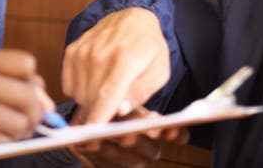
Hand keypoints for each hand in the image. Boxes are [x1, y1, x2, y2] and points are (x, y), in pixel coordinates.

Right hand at [0, 49, 52, 149]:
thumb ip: (18, 83)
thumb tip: (47, 105)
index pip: (26, 63)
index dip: (31, 79)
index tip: (23, 87)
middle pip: (27, 94)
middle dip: (35, 110)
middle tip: (29, 116)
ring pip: (21, 122)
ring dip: (22, 129)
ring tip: (10, 127)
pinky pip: (6, 141)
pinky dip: (8, 142)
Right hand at [62, 7, 169, 123]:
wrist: (132, 17)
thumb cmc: (148, 48)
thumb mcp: (158, 72)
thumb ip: (140, 93)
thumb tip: (120, 111)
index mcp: (126, 58)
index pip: (108, 93)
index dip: (100, 117)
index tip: (92, 135)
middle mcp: (100, 53)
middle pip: (91, 99)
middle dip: (102, 111)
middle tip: (116, 106)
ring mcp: (82, 51)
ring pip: (78, 95)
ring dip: (91, 100)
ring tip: (108, 88)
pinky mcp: (71, 51)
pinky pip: (68, 86)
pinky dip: (80, 90)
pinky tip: (95, 80)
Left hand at [70, 109, 188, 167]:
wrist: (88, 121)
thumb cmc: (110, 108)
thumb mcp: (119, 101)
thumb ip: (124, 103)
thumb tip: (122, 107)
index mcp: (157, 129)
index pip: (178, 135)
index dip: (177, 133)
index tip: (168, 127)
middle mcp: (149, 149)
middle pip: (151, 151)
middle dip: (137, 142)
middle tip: (125, 135)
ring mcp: (133, 163)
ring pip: (129, 163)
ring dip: (110, 152)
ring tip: (94, 141)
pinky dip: (95, 158)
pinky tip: (84, 147)